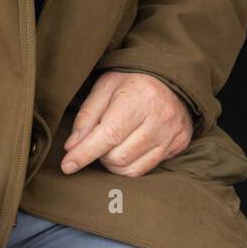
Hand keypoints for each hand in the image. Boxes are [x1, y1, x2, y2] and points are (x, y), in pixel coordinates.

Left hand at [61, 70, 193, 176]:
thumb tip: (72, 147)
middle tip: (97, 142)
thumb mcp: (105, 87)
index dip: (85, 153)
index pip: (109, 135)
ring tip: (112, 147)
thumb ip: (87, 116)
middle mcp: (159, 117)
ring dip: (113, 164)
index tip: (68, 165)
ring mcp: (172, 133)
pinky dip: (130, 166)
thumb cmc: (133, 81)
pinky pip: (147, 169)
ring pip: (132, 168)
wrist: (172, 78)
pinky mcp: (179, 144)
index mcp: (139, 97)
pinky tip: (128, 151)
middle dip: (100, 155)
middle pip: (119, 157)